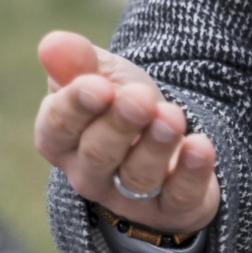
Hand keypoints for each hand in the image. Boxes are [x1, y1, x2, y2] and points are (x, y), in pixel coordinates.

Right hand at [33, 31, 219, 235]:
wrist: (164, 131)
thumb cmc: (120, 99)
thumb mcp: (100, 72)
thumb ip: (76, 61)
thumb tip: (51, 43)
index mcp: (61, 139)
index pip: (58, 127)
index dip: (77, 106)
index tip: (98, 86)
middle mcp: (88, 174)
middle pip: (98, 155)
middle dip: (120, 125)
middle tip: (141, 98)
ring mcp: (128, 197)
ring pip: (138, 177)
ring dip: (156, 146)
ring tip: (171, 115)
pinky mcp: (169, 209)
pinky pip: (179, 197)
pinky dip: (191, 173)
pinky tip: (200, 146)